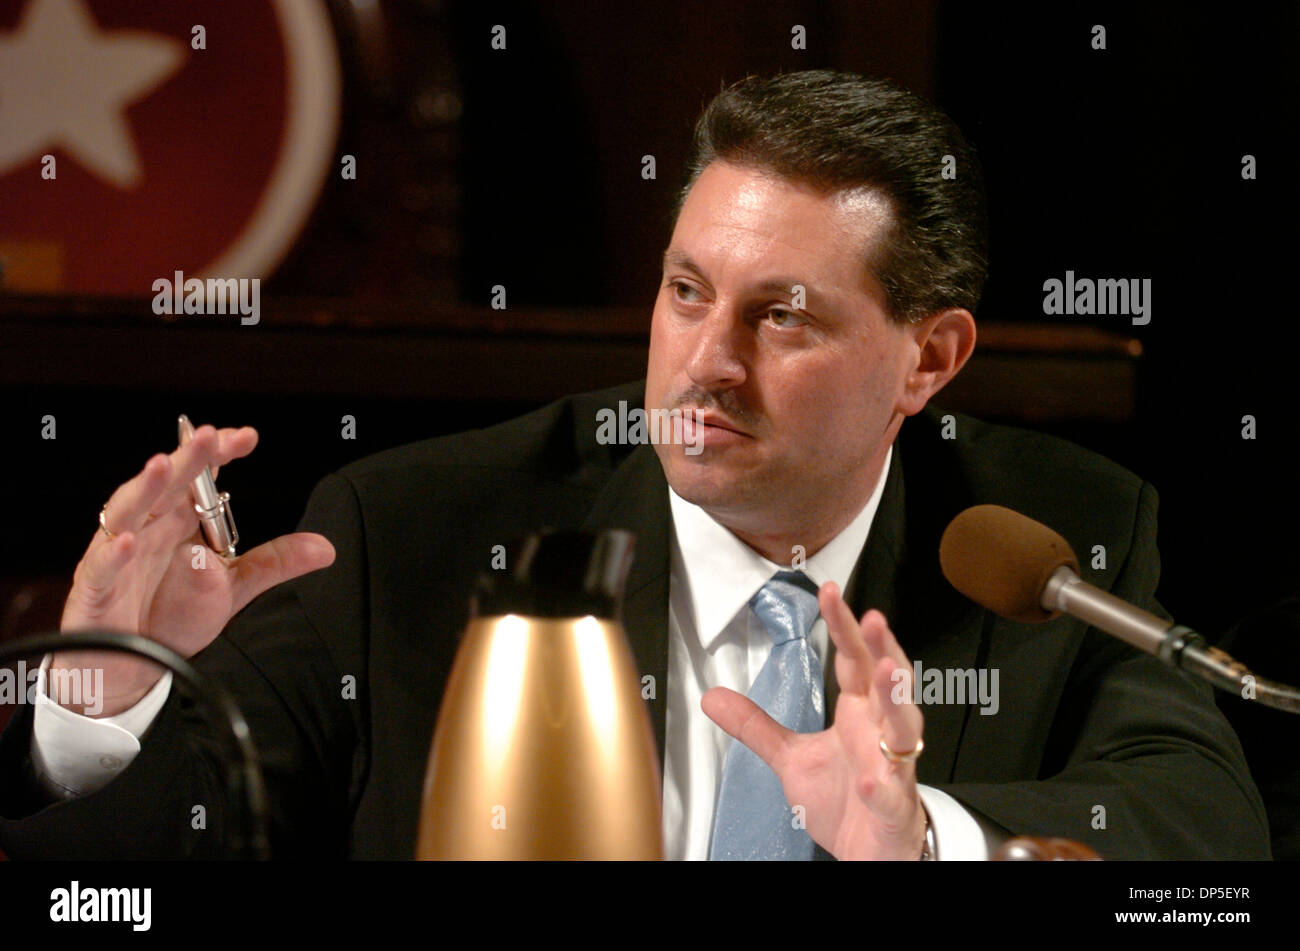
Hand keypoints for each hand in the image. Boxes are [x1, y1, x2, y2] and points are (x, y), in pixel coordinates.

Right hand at [52, 424, 335, 715]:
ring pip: (127, 511)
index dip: (218, 454)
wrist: (131, 667)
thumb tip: (324, 547)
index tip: (246, 438)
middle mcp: (148, 527)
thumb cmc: (172, 616)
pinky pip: (101, 567)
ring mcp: (118, 555)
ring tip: (164, 466)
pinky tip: (129, 542)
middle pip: (165, 484)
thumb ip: (274, 562)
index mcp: (178, 520)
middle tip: (208, 436)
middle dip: (187, 458)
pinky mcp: (96, 589)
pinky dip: (114, 553)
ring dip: (145, 487)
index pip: (198, 476)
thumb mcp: (234, 587)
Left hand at [701, 581, 926, 859]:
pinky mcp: (895, 808)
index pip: (853, 660)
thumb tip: (714, 696)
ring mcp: (893, 768)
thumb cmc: (846, 801)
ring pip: (903, 728)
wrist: (870, 855)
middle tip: (872, 619)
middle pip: (886, 682)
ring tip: (884, 671)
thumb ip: (757, 726)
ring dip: (896, 700)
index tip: (830, 593)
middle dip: (881, 648)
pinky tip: (871, 779)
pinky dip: (883, 786)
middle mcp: (880, 734)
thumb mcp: (791, 758)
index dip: (844, 626)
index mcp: (859, 714)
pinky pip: (892, 794)